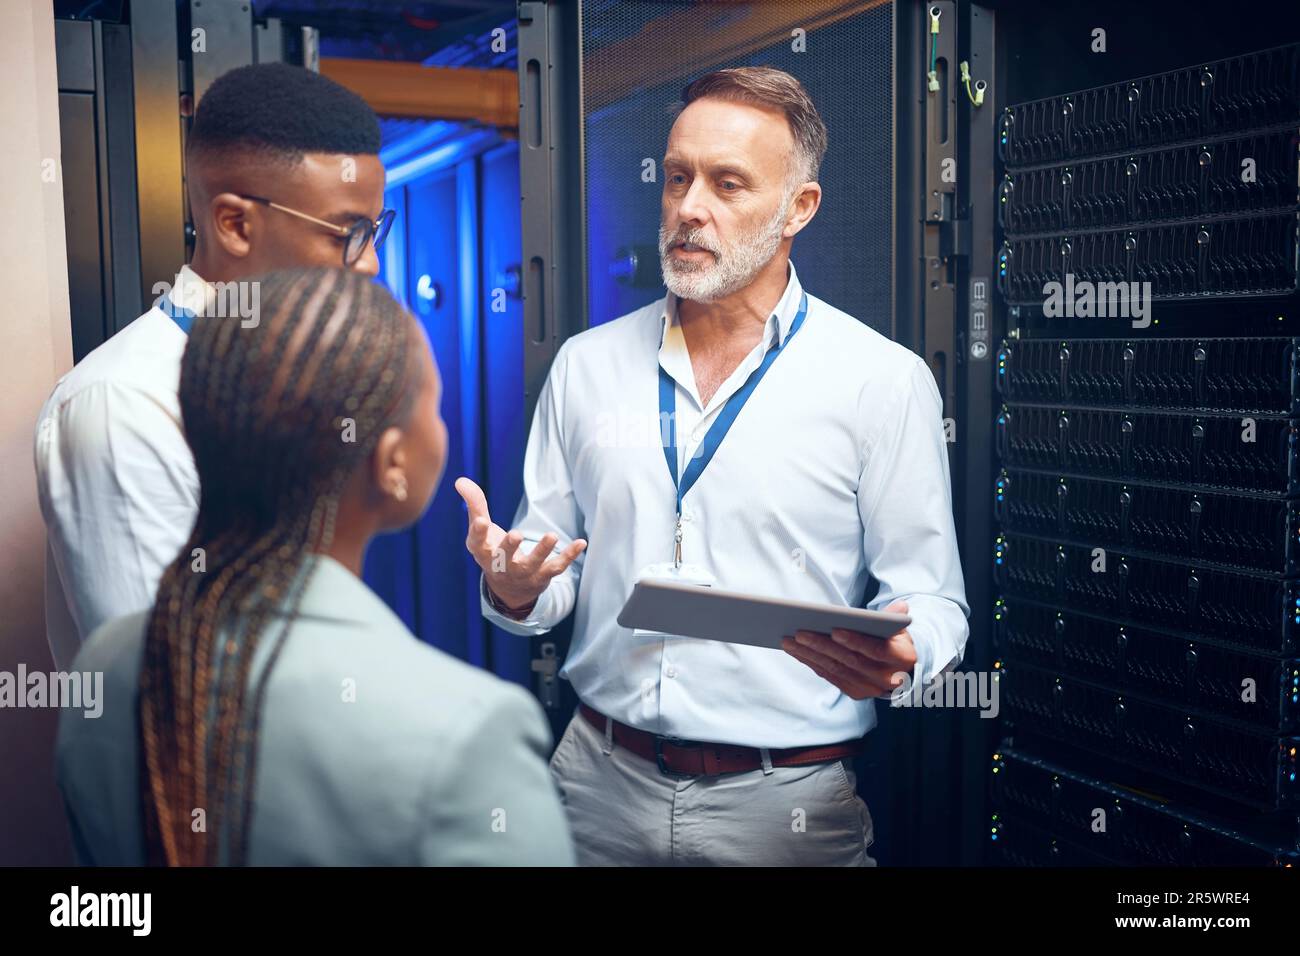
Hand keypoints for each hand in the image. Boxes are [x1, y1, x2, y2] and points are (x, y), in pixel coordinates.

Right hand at [455, 477, 586, 615]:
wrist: (508, 588)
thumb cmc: (492, 550)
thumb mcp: (480, 530)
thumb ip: (474, 504)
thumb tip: (460, 480)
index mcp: (483, 552)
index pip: (478, 543)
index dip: (479, 533)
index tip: (481, 522)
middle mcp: (502, 566)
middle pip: (504, 558)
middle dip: (510, 547)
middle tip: (516, 534)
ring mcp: (523, 573)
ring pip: (533, 565)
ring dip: (542, 551)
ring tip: (551, 536)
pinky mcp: (542, 576)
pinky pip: (557, 567)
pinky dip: (569, 556)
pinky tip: (581, 542)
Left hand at [781, 600, 915, 699]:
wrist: (902, 670)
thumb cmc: (895, 641)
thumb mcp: (900, 629)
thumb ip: (895, 618)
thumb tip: (900, 606)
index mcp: (901, 659)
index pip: (876, 650)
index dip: (855, 641)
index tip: (835, 630)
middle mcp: (886, 678)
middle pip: (850, 661)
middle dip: (822, 646)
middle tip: (799, 632)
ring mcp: (870, 688)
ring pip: (836, 670)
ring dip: (810, 655)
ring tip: (789, 641)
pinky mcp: (856, 692)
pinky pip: (830, 676)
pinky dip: (812, 663)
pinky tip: (796, 652)